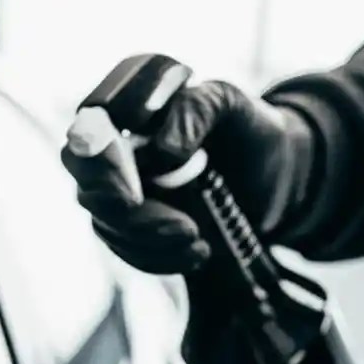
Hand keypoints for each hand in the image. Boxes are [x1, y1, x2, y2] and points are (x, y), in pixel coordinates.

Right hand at [62, 77, 316, 274]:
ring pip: (106, 225)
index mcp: (127, 105)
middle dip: (131, 216)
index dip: (101, 164)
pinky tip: (197, 253)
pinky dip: (159, 258)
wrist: (274, 178)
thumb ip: (196, 109)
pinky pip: (125, 250)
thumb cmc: (248, 129)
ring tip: (201, 240)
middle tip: (186, 227)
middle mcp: (113, 149)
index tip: (134, 194)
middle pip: (89, 187)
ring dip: (152, 241)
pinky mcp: (131, 227)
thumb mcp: (231, 104)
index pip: (89, 131)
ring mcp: (118, 191)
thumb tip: (161, 151)